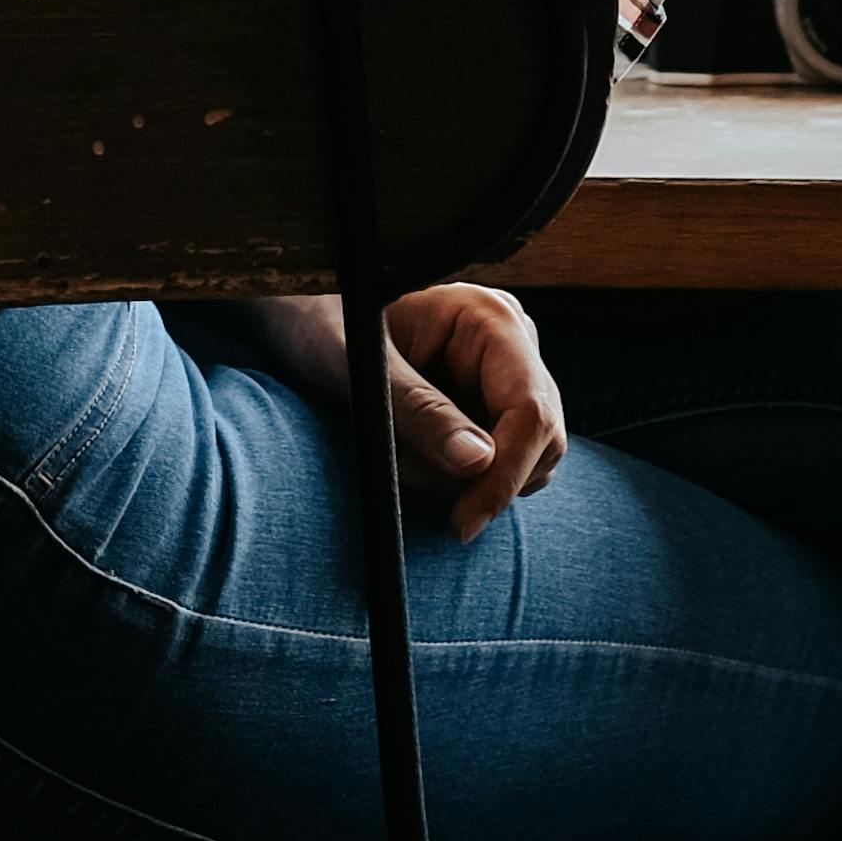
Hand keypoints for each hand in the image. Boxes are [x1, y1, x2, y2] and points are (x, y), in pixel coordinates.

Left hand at [251, 283, 567, 540]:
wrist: (300, 324)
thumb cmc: (322, 328)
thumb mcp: (361, 371)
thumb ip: (418, 412)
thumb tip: (477, 463)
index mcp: (489, 318)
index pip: (532, 410)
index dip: (506, 474)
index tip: (463, 522)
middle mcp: (511, 345)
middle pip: (541, 441)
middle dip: (480, 481)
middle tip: (409, 479)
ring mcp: (506, 377)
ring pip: (524, 464)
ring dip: (460, 483)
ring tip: (398, 454)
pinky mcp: (493, 408)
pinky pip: (499, 469)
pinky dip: (455, 482)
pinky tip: (410, 456)